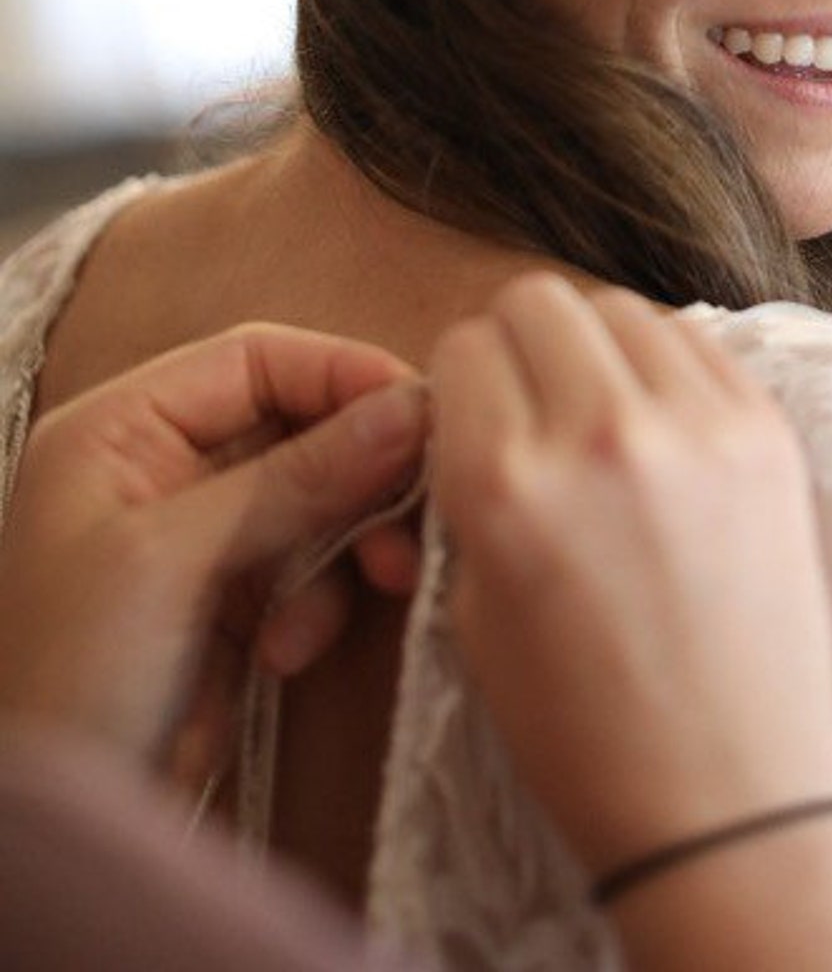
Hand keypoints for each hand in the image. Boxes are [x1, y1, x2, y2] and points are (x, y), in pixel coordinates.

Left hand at [0, 324, 427, 781]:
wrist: (60, 821)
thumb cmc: (75, 675)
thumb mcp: (178, 558)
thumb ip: (298, 476)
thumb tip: (410, 407)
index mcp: (120, 428)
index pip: (256, 359)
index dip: (343, 374)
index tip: (422, 410)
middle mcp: (158, 468)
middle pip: (297, 426)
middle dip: (360, 470)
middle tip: (420, 506)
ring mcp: (196, 538)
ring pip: (316, 500)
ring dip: (350, 543)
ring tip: (383, 581)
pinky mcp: (228, 603)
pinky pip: (308, 569)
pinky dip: (317, 603)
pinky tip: (286, 654)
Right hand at [431, 275, 831, 882]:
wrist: (729, 799)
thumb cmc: (585, 730)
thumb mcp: (476, 611)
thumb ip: (471, 488)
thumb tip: (483, 407)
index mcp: (506, 484)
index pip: (461, 348)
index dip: (462, 385)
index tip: (478, 419)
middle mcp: (601, 433)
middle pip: (537, 301)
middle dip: (520, 347)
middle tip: (535, 407)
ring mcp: (698, 424)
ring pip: (621, 307)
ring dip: (597, 348)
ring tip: (605, 418)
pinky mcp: (768, 431)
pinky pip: (699, 341)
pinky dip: (668, 367)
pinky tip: (666, 429)